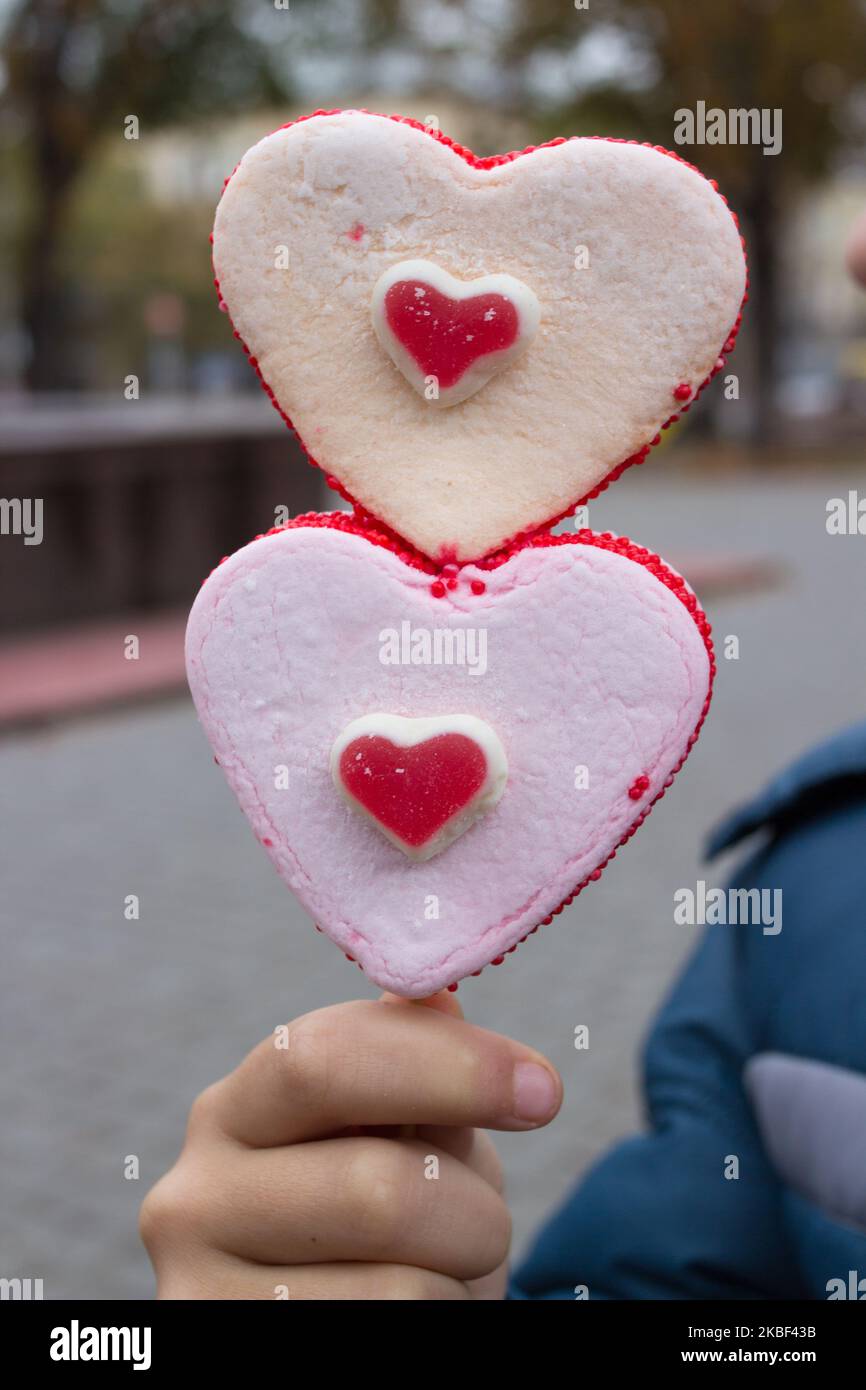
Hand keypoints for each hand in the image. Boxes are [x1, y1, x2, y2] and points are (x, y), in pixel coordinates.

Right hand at [140, 991, 561, 1299]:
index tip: (542, 1089)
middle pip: (375, 1187)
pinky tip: (416, 1317)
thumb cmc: (385, 1220)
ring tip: (441, 1278)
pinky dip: (445, 1323)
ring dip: (462, 1281)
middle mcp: (195, 1200)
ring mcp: (206, 1297)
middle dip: (471, 1207)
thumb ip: (411, 1062)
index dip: (450, 1065)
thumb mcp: (401, 1132)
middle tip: (490, 1225)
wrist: (341, 1326)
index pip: (324, 1059)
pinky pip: (400, 1341)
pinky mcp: (240, 1357)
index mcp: (233, 1111)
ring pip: (403, 1288)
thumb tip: (436, 993)